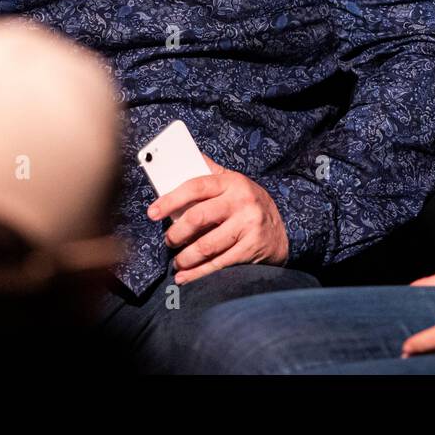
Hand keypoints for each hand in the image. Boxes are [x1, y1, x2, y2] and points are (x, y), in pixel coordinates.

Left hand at [147, 154, 289, 284]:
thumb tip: (183, 158)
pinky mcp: (251, 249)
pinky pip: (218, 264)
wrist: (282, 231)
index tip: (152, 212)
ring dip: (185, 258)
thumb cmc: (249, 205)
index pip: (195, 186)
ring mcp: (248, 226)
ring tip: (177, 262)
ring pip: (206, 245)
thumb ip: (210, 173)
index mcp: (233, 182)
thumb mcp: (234, 183)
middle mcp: (242, 202)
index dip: (170, 200)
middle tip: (168, 241)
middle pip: (198, 217)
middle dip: (176, 233)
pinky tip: (187, 276)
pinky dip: (198, 273)